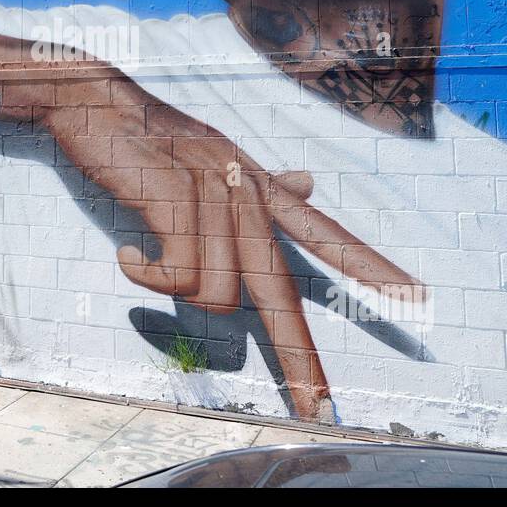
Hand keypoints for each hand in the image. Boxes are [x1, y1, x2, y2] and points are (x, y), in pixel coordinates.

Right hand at [43, 77, 424, 419]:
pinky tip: (128, 255)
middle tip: (316, 406)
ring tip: (144, 263)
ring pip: (217, 292)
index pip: (323, 231)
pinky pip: (177, 274)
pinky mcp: (176, 198)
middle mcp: (245, 189)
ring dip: (175, 292)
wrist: (93, 100)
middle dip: (301, 355)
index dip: (369, 265)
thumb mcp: (211, 154)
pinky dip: (147, 277)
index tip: (413, 298)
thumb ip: (259, 181)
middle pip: (281, 287)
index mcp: (257, 184)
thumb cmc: (145, 135)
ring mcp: (213, 193)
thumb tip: (308, 182)